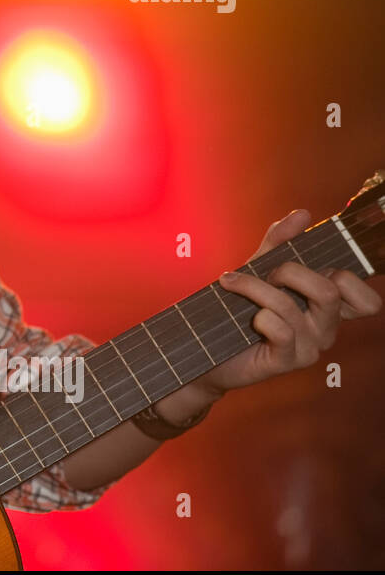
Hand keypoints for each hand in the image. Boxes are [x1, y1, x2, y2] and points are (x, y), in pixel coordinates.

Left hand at [198, 208, 381, 399]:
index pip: (368, 301)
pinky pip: (280, 330)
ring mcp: (309, 348)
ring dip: (256, 287)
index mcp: (328, 309)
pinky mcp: (286, 361)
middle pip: (330, 292)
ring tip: (231, 282)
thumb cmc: (239, 307)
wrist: (206, 345)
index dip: (350, 279)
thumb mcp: (259, 268)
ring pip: (293, 307)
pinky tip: (247, 317)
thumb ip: (280, 243)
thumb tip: (303, 214)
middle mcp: (325, 329)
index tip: (313, 265)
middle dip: (291, 271)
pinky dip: (259, 315)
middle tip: (267, 272)